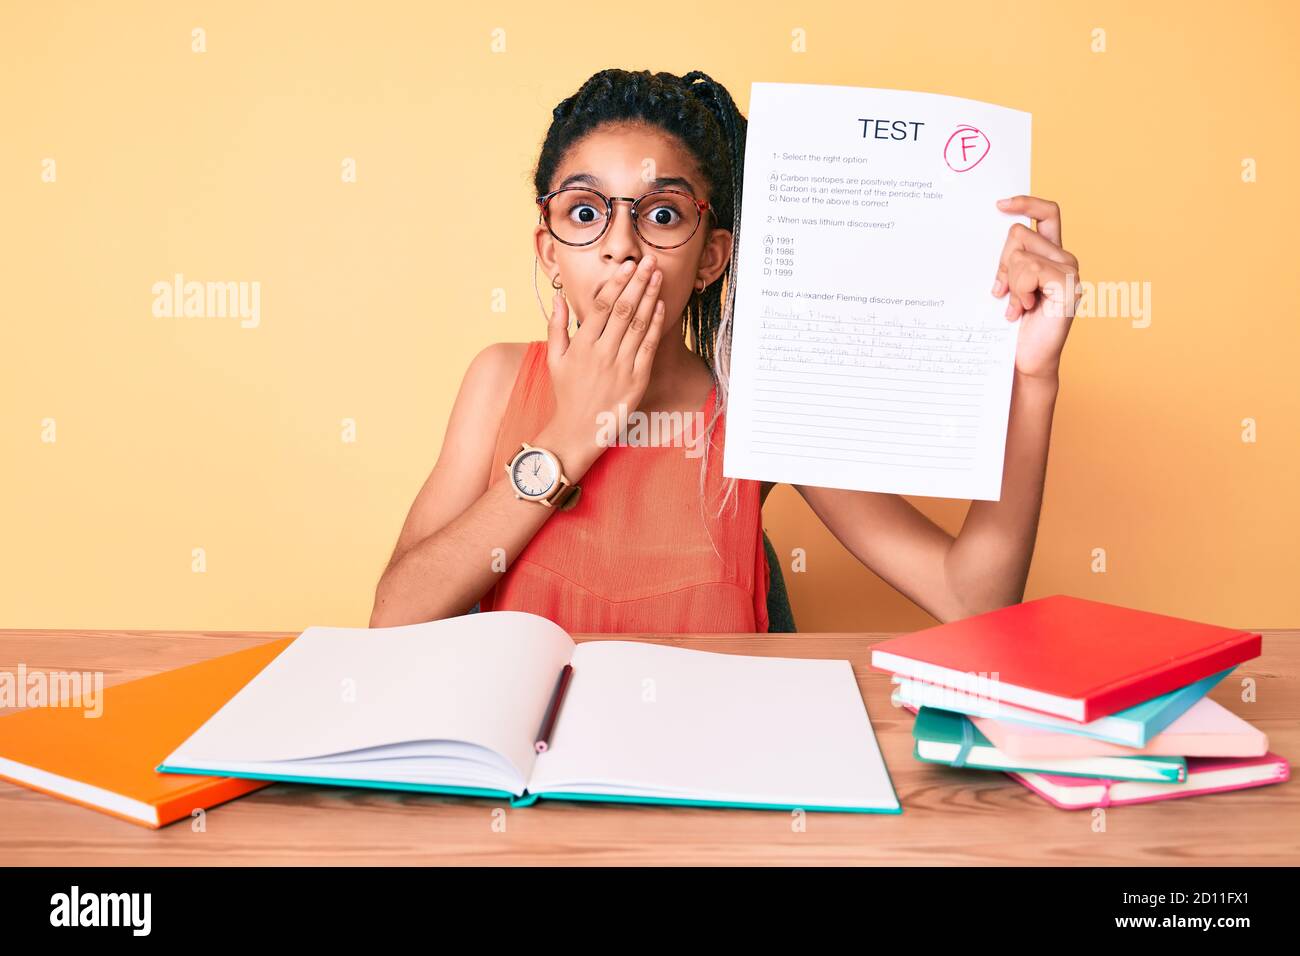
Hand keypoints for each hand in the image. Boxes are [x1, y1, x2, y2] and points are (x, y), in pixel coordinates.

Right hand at [539, 254, 667, 471]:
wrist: (578, 431)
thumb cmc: (566, 394)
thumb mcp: (554, 359)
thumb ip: (556, 327)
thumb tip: (557, 298)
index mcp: (582, 345)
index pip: (602, 306)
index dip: (616, 283)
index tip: (627, 266)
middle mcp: (602, 353)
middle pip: (623, 310)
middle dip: (638, 282)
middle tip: (649, 261)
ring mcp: (621, 366)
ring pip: (638, 325)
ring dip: (649, 297)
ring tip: (658, 276)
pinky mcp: (637, 380)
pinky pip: (648, 347)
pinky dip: (655, 325)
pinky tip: (660, 306)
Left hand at [992, 195, 1081, 380]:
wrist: (1025, 361)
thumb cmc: (1014, 328)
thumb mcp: (1008, 287)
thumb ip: (1010, 262)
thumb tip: (996, 231)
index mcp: (1052, 255)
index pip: (1047, 214)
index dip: (1025, 203)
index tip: (1000, 205)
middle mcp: (1065, 259)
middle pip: (1018, 233)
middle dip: (1000, 261)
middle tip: (1002, 292)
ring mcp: (1070, 271)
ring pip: (1020, 253)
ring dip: (1010, 282)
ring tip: (1016, 307)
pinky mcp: (1068, 286)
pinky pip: (1029, 270)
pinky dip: (1018, 291)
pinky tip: (1024, 310)